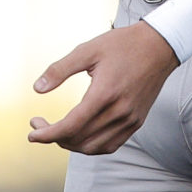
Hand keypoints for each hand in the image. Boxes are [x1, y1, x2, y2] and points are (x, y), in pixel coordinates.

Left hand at [28, 22, 177, 154]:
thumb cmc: (122, 45)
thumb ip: (60, 70)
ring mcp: (131, 120)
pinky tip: (78, 134)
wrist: (159, 46)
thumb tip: (37, 89)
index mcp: (105, 94)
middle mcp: (119, 112)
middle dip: (54, 137)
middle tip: (38, 124)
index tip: (31, 134)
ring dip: (71, 144)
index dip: (48, 134)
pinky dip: (91, 145)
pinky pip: (111, 145)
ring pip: (94, 147)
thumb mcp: (87, 50)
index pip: (71, 125)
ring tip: (56, 130)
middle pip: (80, 139)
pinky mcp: (137, 122)